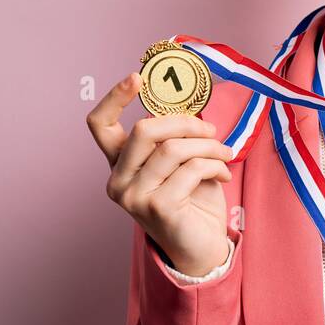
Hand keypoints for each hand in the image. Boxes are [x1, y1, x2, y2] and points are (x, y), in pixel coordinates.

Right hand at [86, 73, 234, 276]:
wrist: (201, 248)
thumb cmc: (191, 201)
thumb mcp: (180, 163)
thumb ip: (174, 138)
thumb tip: (189, 107)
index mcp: (119, 164)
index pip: (99, 125)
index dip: (114, 97)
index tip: (137, 77)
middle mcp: (118, 181)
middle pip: (144, 129)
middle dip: (185, 122)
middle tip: (211, 129)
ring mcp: (134, 197)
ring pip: (172, 148)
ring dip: (208, 145)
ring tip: (224, 154)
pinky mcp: (158, 208)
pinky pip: (191, 169)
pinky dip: (214, 166)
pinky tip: (223, 174)